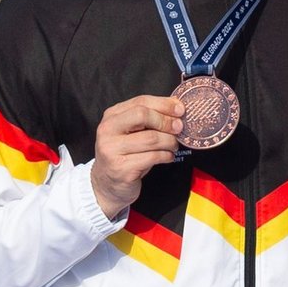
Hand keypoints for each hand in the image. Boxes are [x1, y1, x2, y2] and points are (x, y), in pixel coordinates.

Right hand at [91, 95, 183, 218]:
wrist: (107, 185)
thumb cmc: (125, 156)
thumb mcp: (132, 133)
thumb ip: (149, 119)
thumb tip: (175, 106)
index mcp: (111, 117)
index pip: (140, 102)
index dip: (163, 104)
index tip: (180, 109)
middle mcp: (108, 131)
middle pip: (143, 115)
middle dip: (166, 121)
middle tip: (179, 128)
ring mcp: (112, 150)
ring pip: (151, 138)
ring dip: (169, 141)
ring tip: (173, 145)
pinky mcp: (122, 169)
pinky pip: (152, 157)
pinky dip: (166, 156)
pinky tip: (168, 157)